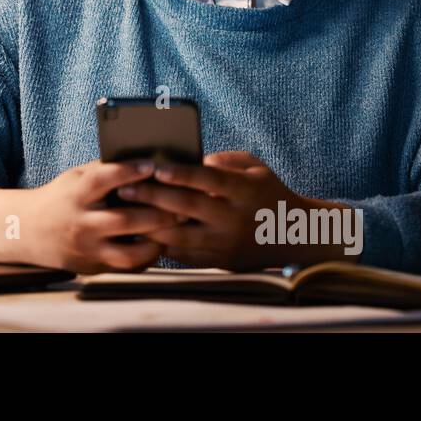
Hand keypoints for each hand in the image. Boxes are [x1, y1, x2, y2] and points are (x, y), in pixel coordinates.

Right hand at [20, 159, 184, 273]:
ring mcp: (87, 249)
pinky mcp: (93, 267)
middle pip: (125, 220)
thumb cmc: (62, 198)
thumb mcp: (75, 178)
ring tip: (175, 229)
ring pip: (130, 252)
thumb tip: (144, 161)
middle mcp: (82, 223)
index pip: (103, 179)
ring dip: (157, 241)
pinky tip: (160, 244)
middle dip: (158, 213)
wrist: (27, 230)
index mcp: (76, 194)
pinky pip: (127, 267)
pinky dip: (147, 257)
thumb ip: (104, 171)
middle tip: (183, 206)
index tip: (152, 166)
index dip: (128, 171)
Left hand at [122, 151, 351, 269]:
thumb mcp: (256, 168)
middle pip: (188, 207)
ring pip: (181, 236)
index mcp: (244, 191)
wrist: (294, 236)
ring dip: (151, 224)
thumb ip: (225, 160)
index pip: (208, 180)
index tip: (155, 168)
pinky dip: (163, 245)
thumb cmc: (269, 193)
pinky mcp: (219, 261)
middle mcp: (234, 219)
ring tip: (126, 213)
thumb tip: (193, 158)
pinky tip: (142, 234)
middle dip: (153, 197)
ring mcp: (226, 243)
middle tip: (126, 189)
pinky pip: (185, 255)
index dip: (181, 174)